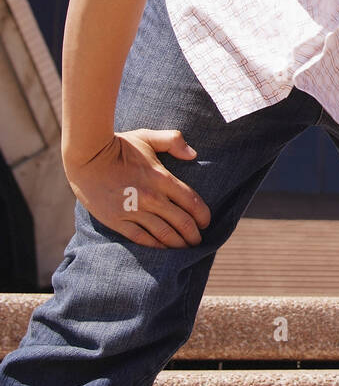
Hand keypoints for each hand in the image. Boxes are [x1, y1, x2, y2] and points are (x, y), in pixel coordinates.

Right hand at [63, 129, 211, 248]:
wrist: (87, 156)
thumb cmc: (119, 145)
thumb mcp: (147, 137)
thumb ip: (173, 141)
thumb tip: (193, 154)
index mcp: (162, 178)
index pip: (192, 202)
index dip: (203, 216)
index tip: (206, 222)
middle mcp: (151, 197)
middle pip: (182, 222)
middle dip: (194, 235)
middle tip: (198, 240)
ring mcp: (134, 210)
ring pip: (164, 235)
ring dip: (178, 244)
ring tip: (185, 248)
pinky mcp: (118, 221)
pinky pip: (142, 238)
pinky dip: (156, 246)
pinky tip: (163, 248)